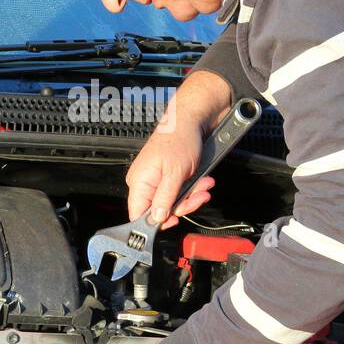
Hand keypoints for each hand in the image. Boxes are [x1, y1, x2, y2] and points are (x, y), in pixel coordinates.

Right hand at [126, 114, 212, 229]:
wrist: (189, 121)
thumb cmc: (179, 140)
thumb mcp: (174, 174)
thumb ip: (165, 198)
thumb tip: (157, 219)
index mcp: (139, 182)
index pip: (138, 214)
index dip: (156, 222)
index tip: (174, 220)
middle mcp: (144, 183)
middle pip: (160, 210)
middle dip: (184, 204)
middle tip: (199, 197)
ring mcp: (156, 180)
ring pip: (173, 202)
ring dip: (192, 196)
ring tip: (205, 185)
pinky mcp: (167, 177)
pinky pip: (178, 192)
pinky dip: (192, 189)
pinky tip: (203, 182)